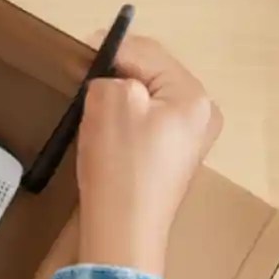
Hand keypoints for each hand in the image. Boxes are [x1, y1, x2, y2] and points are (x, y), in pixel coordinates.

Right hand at [76, 36, 222, 275]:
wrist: (124, 231)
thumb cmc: (120, 165)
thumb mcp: (110, 101)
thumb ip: (110, 72)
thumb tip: (110, 72)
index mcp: (193, 96)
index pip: (147, 52)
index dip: (110, 48)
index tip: (76, 54)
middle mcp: (202, 114)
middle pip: (150, 73)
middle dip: (115, 74)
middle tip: (82, 85)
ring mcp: (190, 138)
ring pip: (146, 98)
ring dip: (117, 98)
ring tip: (92, 112)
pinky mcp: (172, 157)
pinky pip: (146, 122)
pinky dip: (123, 120)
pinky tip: (106, 136)